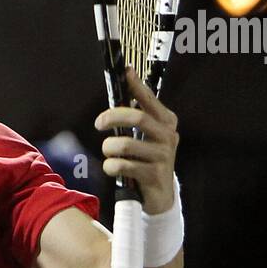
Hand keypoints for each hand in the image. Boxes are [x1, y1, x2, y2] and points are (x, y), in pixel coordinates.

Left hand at [94, 66, 178, 214]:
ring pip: (124, 144)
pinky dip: (111, 166)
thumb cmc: (146, 159)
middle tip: (99, 123)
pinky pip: (122, 165)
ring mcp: (163, 156)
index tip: (126, 71)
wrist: (159, 195)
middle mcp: (167, 136)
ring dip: (109, 148)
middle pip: (136, 118)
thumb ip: (136, 116)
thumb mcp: (145, 136)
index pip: (149, 100)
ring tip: (109, 153)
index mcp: (166, 122)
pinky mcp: (154, 175)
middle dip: (112, 117)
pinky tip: (113, 168)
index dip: (137, 86)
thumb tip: (123, 88)